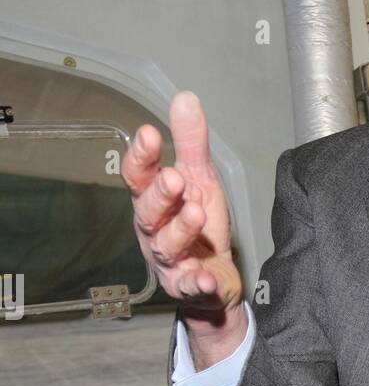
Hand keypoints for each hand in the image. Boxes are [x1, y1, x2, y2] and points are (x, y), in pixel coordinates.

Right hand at [122, 91, 244, 347]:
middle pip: (147, 214)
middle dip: (159, 196)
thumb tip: (185, 98)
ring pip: (166, 248)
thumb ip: (191, 144)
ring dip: (179, 231)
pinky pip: (190, 287)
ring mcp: (169, 262)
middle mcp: (153, 232)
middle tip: (176, 179)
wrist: (215, 279)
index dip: (141, 158)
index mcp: (152, 201)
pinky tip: (206, 279)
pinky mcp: (188, 288)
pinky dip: (197, 284)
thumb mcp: (199, 179)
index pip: (137, 178)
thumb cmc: (198, 226)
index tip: (149, 134)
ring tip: (196, 213)